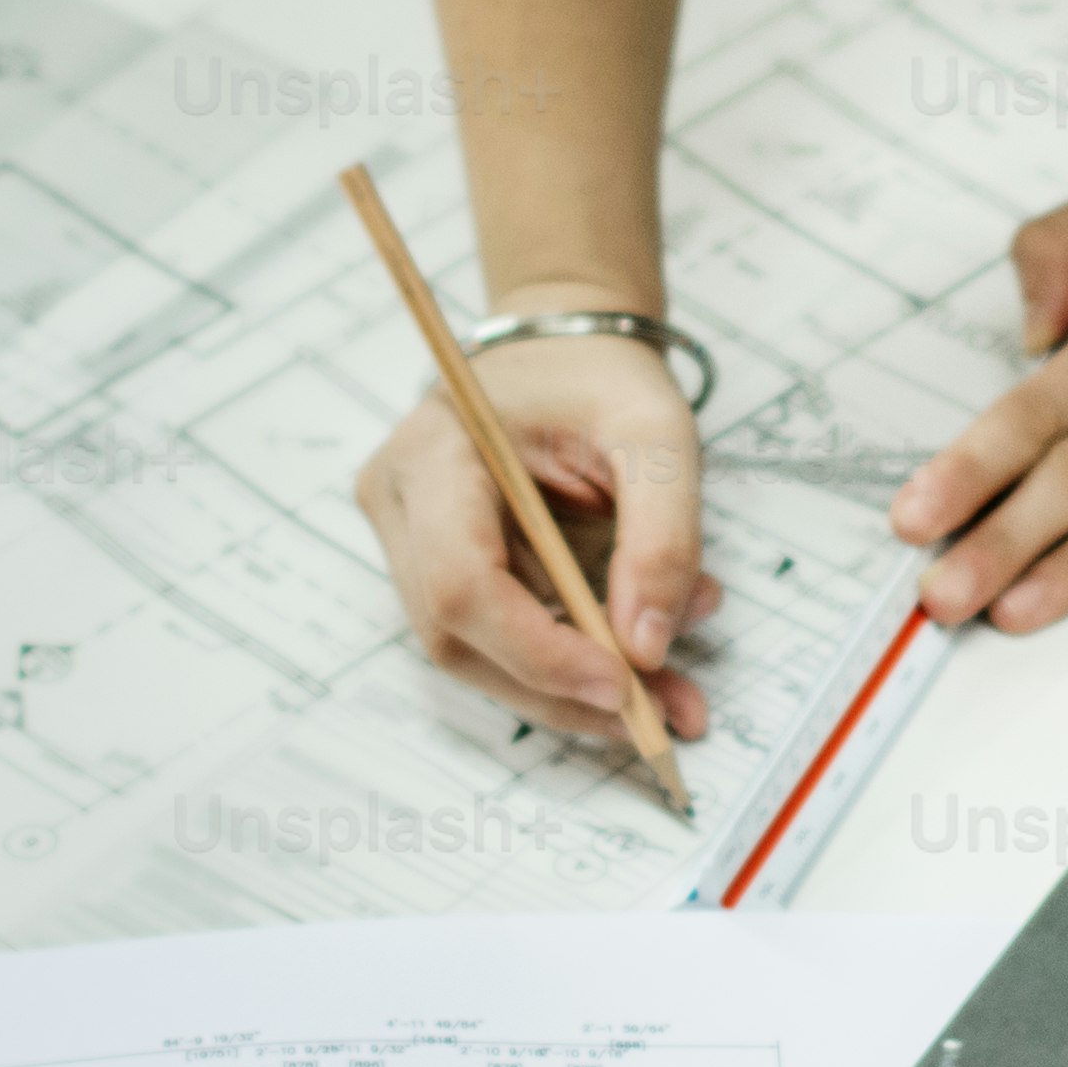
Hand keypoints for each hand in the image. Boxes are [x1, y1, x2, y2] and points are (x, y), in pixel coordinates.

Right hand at [357, 332, 710, 752]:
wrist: (566, 350)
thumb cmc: (602, 377)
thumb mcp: (658, 433)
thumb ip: (662, 536)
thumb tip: (647, 649)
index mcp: (435, 453)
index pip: (461, 583)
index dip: (538, 650)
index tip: (624, 684)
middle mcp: (400, 502)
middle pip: (458, 636)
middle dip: (562, 689)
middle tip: (662, 716)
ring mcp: (409, 539)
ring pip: (475, 653)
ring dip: (570, 692)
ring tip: (667, 697)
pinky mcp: (439, 566)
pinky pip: (494, 637)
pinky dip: (566, 665)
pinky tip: (637, 667)